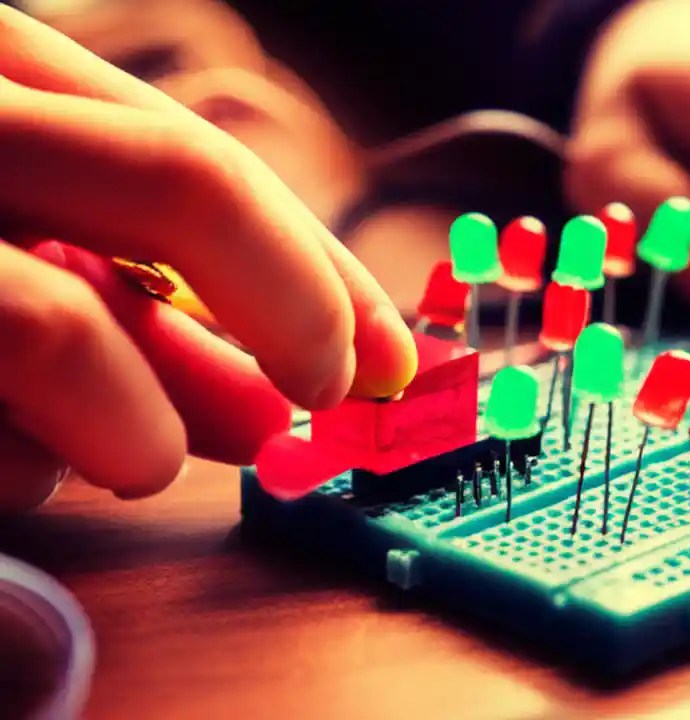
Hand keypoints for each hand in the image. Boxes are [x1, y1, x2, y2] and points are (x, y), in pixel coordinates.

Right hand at [0, 8, 416, 511]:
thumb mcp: (38, 243)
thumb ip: (151, 307)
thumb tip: (280, 407)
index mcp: (2, 78)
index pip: (203, 163)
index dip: (322, 269)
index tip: (390, 358)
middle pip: (184, 184)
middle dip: (296, 310)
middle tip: (327, 397)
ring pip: (63, 327)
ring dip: (133, 432)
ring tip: (116, 456)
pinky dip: (29, 473)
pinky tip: (16, 459)